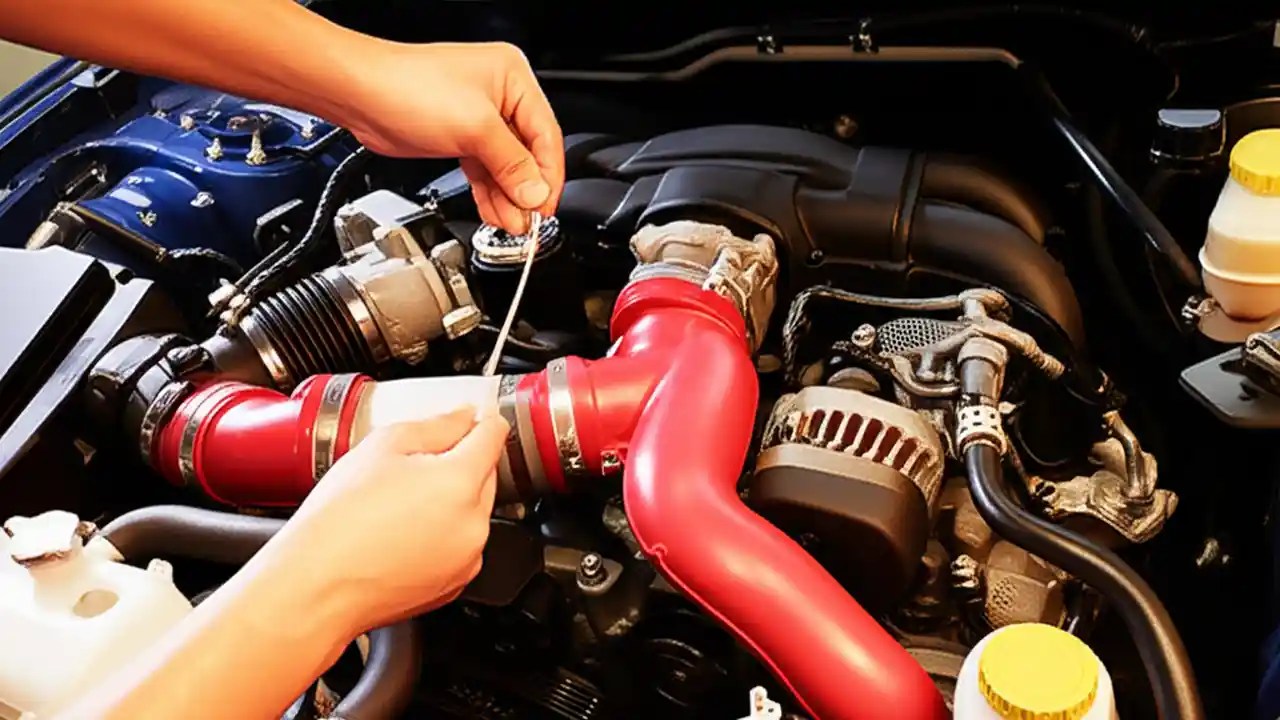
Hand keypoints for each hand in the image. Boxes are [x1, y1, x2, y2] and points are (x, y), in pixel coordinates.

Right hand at [271, 408, 508, 635]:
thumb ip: (437, 424)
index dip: (480, 420)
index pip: (494, 434)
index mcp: (461, 482)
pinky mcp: (456, 581)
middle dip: (457, 462)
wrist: (318, 585)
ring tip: (398, 505)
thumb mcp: (383, 447)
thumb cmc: (340, 521)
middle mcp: (474, 523)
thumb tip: (466, 416)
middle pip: (485, 472)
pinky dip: (443, 533)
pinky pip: (460, 543)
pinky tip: (403, 532)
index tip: (469, 418)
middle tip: (408, 468)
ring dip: (450, 499)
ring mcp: (468, 556)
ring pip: (473, 509)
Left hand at [345, 41, 563, 234]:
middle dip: (526, 190)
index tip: (543, 208)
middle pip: (527, 153)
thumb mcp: (474, 128)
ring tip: (511, 225)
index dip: (548, 175)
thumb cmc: (407, 88)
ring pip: (505, 166)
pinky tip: (496, 213)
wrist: (359, 94)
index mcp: (513, 78)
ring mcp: (479, 118)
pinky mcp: (459, 138)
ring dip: (508, 197)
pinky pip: (485, 170)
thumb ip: (510, 165)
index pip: (546, 134)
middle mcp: (500, 96)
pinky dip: (490, 193)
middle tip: (527, 222)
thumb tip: (534, 194)